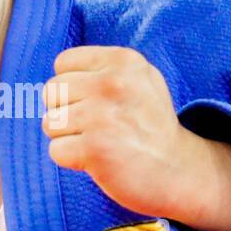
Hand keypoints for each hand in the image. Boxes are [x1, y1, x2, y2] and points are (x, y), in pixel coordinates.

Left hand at [42, 45, 230, 230]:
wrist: (180, 170)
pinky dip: (73, 160)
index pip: (62, 64)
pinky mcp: (95, 149)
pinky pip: (56, 151)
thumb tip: (54, 79)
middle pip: (51, 92)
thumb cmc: (150, 126)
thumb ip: (101, 70)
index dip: (73, 87)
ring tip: (101, 143)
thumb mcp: (139, 81)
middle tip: (99, 127)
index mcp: (123, 60)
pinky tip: (99, 160)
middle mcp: (113, 83)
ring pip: (50, 123)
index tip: (98, 103)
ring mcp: (103, 116)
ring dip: (69, 138)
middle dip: (67, 112)